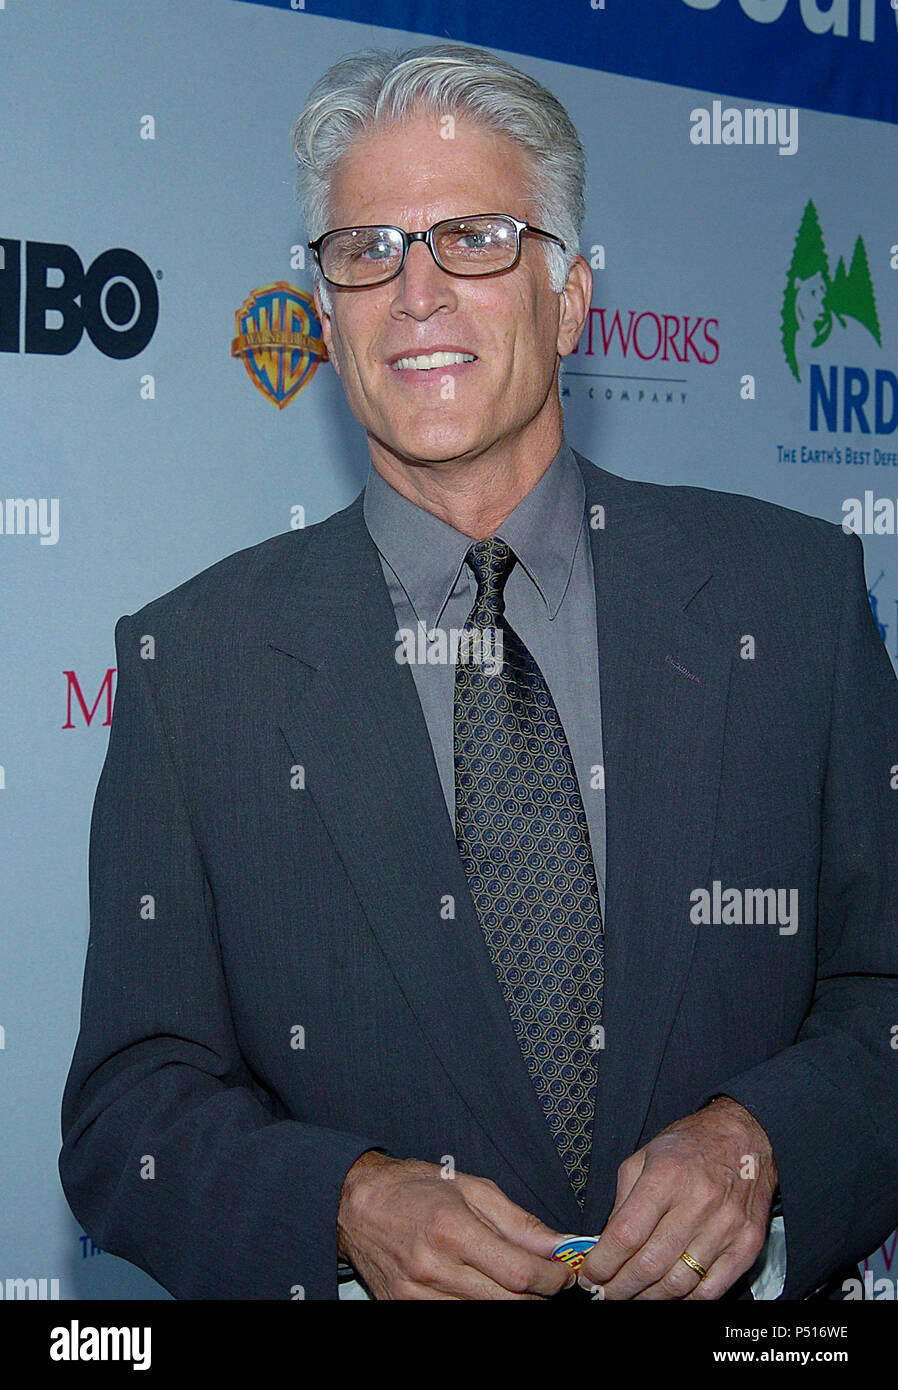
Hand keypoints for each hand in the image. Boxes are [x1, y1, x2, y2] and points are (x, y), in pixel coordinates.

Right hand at [337, 1151, 575, 1299]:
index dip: (552, 1279)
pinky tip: (484, 1290)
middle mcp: (434, 1268)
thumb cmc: (415, 1189)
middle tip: (547, 1281)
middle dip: (538, 1295)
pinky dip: (477, 1307)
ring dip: (511, 1303)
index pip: (519, 1273)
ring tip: (514, 1282)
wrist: (355, 1205)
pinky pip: (455, 1319)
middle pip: (507, 1303)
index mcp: (452, 1230)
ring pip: (484, 1316)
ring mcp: (417, 1296)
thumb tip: (559, 1245)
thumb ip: (519, 1222)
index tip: (564, 1274)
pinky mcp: (405, 1311)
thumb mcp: (472, 1189)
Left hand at [579, 1096, 777, 1299]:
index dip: (603, 1262)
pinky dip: (684, 1300)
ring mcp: (726, 1226)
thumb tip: (606, 1243)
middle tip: (605, 1293)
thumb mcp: (645, 1156)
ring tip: (632, 1295)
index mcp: (668, 1175)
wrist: (745, 1137)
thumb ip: (623, 1199)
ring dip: (648, 1298)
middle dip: (620, 1287)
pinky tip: (667, 1294)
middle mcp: (699, 1201)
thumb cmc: (692, 1146)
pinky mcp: (747, 1244)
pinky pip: (710, 1290)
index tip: (590, 1275)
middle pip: (649, 1264)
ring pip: (678, 1283)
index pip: (627, 1234)